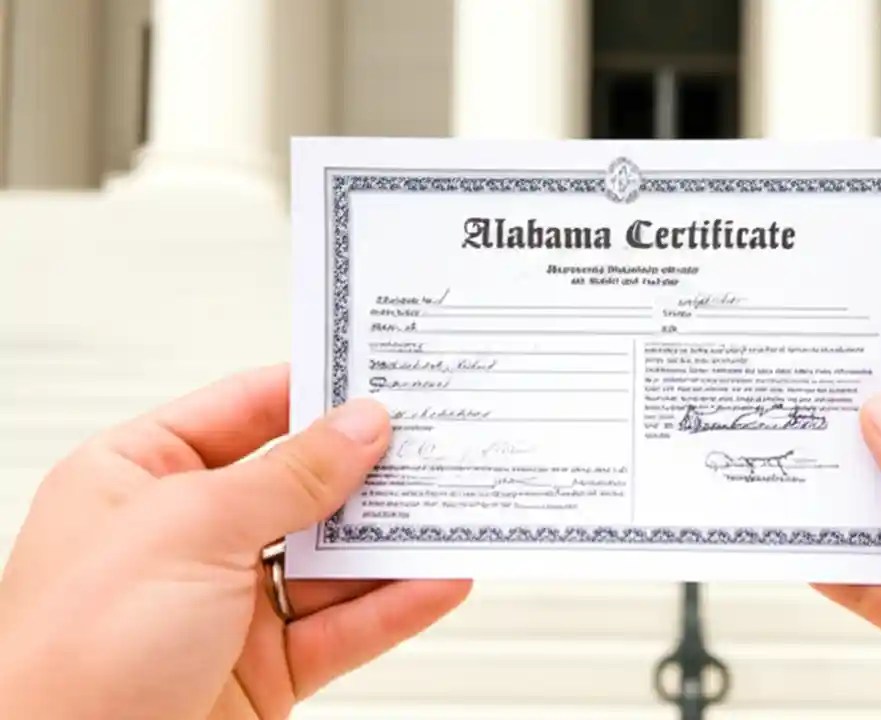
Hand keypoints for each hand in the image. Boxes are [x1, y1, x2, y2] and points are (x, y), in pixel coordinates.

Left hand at [0, 365, 469, 719]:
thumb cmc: (68, 658)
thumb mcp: (189, 530)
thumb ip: (289, 476)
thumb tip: (358, 427)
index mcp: (137, 478)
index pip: (243, 410)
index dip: (313, 390)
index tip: (381, 378)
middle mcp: (184, 538)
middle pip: (300, 486)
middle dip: (368, 470)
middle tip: (435, 443)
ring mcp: (226, 607)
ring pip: (331, 560)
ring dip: (393, 541)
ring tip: (452, 510)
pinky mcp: (264, 670)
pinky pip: (343, 627)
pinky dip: (394, 605)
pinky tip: (436, 580)